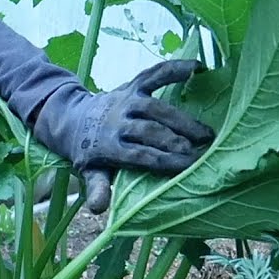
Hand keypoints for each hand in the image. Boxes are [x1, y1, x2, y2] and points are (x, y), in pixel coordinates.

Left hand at [32, 59, 215, 213]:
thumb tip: (99, 209)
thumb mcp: (89, 172)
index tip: (187, 167)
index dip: (164, 160)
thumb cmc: (90, 152)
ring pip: (156, 107)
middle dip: (175, 141)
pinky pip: (154, 74)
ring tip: (206, 133)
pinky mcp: (132, 85)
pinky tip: (198, 68)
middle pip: (150, 131)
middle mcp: (117, 121)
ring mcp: (125, 100)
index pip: (139, 155)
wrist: (72, 118)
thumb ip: (96, 187)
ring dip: (182, 119)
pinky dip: (174, 69)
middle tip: (201, 152)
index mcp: (107, 146)